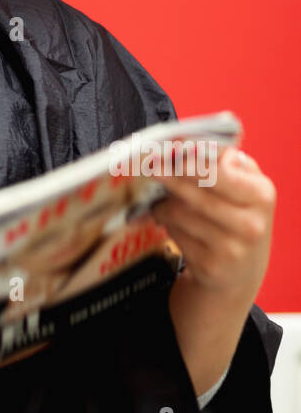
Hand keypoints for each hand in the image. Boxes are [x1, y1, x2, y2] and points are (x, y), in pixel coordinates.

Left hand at [153, 146, 274, 296]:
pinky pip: (176, 234)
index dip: (191, 161)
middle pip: (196, 194)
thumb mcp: (245, 185)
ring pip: (180, 214)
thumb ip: (226, 160)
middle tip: (150, 166)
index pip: (221, 173)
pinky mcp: (210, 267)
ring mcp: (232, 249)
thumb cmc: (239, 215)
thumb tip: (191, 143)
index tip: (170, 150)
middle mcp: (251, 225)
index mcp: (262, 195)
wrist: (242, 269)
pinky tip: (167, 219)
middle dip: (169, 177)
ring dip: (163, 203)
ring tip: (159, 199)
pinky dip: (166, 223)